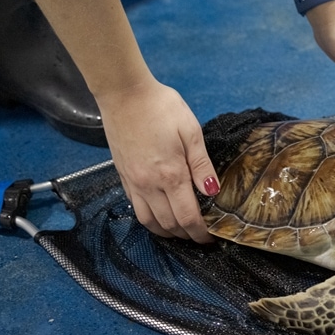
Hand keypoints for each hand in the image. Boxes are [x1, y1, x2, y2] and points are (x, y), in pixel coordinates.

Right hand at [94, 79, 217, 242]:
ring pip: (149, 222)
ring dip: (166, 232)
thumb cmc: (161, 107)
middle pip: (169, 225)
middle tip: (199, 235)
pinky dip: (149, 219)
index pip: (188, 218)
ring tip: (180, 230)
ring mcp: (133, 183)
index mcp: (171, 175)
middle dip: (186, 235)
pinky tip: (159, 215)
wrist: (124, 94)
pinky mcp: (122, 177)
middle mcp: (149, 185)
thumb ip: (202, 164)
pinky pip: (135, 208)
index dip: (200, 234)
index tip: (210, 239)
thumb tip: (212, 192)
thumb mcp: (190, 130)